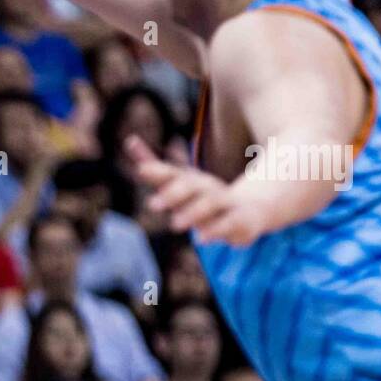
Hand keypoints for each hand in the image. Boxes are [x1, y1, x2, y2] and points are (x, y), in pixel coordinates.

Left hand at [125, 135, 261, 245]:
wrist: (251, 209)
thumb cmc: (204, 197)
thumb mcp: (181, 182)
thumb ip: (156, 168)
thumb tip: (129, 140)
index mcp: (191, 180)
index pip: (173, 173)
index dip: (157, 171)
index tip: (140, 170)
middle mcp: (208, 188)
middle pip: (191, 187)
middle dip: (172, 194)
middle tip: (152, 205)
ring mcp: (225, 203)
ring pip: (210, 204)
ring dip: (192, 213)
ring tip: (174, 224)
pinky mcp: (239, 221)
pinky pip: (227, 224)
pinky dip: (214, 231)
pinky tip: (200, 239)